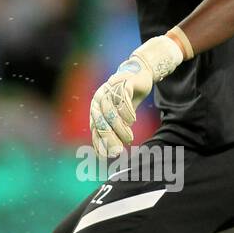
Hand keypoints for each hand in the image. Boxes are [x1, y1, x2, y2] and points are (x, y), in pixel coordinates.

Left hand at [89, 34, 184, 158]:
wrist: (138, 76)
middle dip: (110, 138)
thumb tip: (110, 152)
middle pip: (102, 122)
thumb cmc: (126, 99)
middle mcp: (100, 98)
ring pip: (112, 112)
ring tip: (129, 138)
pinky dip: (127, 112)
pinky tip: (132, 121)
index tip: (110, 155)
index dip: (101, 143)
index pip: (95, 128)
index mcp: (96, 108)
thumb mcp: (119, 117)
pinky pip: (123, 100)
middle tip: (119, 150)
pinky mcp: (123, 84)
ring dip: (120, 128)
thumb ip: (114, 130)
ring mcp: (110, 90)